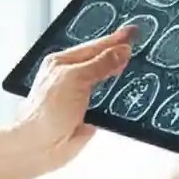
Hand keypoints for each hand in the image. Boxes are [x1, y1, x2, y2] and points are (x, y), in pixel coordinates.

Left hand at [0, 27, 133, 178]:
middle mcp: (71, 76)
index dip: (115, 39)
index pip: (94, 46)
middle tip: (138, 43)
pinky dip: (118, 95)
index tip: (133, 32)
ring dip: (120, 74)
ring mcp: (80, 95)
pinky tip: (128, 90)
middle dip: (118, 53)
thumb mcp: (74, 78)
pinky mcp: (89, 113)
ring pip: (105, 80)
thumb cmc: (46, 111)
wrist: (41, 146)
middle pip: (100, 61)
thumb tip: (121, 50)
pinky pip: (108, 100)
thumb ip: (99, 64)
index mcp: (62, 62)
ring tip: (137, 61)